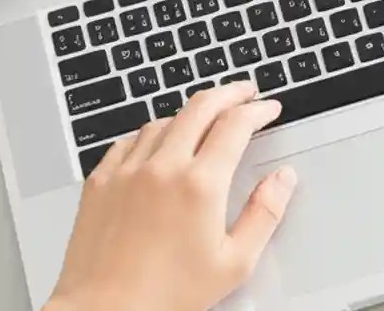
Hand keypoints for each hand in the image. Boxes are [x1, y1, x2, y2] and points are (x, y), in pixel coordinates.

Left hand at [44, 83, 297, 310]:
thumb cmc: (165, 296)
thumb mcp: (235, 262)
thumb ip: (265, 213)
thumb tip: (283, 180)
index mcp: (200, 185)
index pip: (236, 124)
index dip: (258, 110)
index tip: (269, 109)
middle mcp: (162, 168)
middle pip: (201, 106)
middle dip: (229, 94)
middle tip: (245, 92)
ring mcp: (127, 171)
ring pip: (163, 120)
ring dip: (190, 112)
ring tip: (205, 117)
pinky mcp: (100, 182)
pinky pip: (128, 141)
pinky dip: (150, 133)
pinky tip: (157, 142)